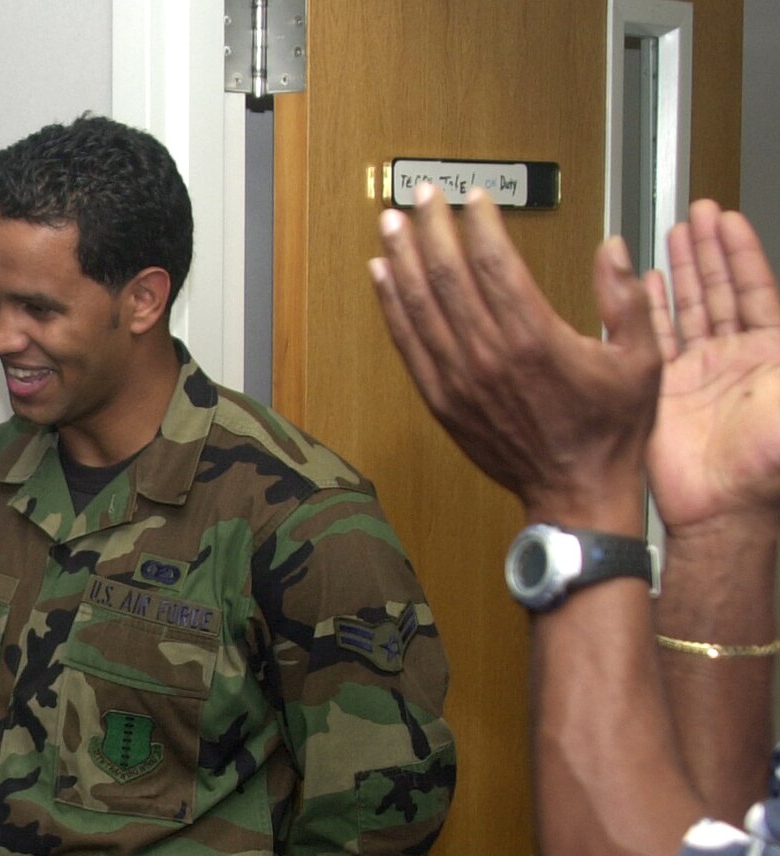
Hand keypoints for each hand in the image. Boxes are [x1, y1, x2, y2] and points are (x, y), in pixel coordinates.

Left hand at [369, 183, 660, 526]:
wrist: (574, 492)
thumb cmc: (609, 430)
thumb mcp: (642, 360)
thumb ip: (628, 299)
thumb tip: (612, 249)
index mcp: (536, 339)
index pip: (493, 265)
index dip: (477, 225)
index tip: (471, 197)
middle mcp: (489, 356)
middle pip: (448, 277)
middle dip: (432, 229)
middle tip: (422, 195)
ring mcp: (459, 380)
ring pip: (420, 306)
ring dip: (402, 259)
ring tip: (391, 222)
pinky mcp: (441, 400)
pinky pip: (408, 343)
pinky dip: (391, 306)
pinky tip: (381, 276)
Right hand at [644, 200, 779, 538]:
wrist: (724, 504)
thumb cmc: (768, 456)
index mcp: (772, 354)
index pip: (757, 288)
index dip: (741, 252)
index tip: (726, 220)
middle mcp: (736, 360)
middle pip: (722, 291)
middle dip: (708, 252)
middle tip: (697, 216)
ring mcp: (699, 376)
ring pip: (689, 309)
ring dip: (679, 273)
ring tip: (670, 237)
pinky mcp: (664, 394)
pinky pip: (654, 343)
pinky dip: (648, 314)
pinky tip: (643, 288)